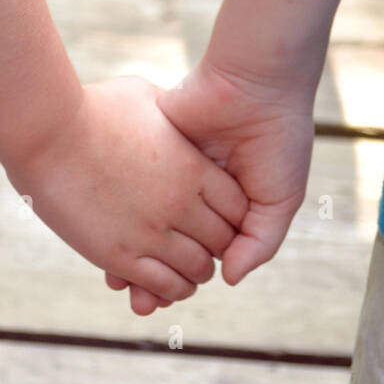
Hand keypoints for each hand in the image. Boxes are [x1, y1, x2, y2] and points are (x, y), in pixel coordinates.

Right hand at [3, 75, 248, 305]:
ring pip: (197, 271)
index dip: (234, 216)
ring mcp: (151, 232)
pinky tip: (161, 283)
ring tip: (183, 266)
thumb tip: (181, 113)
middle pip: (223, 242)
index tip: (218, 216)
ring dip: (195, 272)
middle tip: (202, 244)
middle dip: (217, 246)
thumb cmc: (92, 107)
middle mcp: (180, 203)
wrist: (46, 131)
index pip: (239, 208)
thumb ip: (173, 116)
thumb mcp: (146, 99)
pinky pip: (163, 286)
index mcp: (192, 167)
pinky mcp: (119, 255)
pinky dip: (169, 289)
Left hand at [105, 57, 314, 313]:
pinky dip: (117, 206)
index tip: (160, 301)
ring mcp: (172, 164)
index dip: (179, 277)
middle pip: (165, 239)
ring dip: (126, 245)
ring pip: (141, 215)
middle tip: (136, 300)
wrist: (256, 82)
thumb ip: (258, 242)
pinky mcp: (155, 140)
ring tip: (114, 279)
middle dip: (149, 270)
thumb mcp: (280, 198)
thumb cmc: (279, 139)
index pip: (197, 250)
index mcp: (229, 202)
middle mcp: (197, 186)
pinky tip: (103, 234)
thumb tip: (227, 278)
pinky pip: (128, 180)